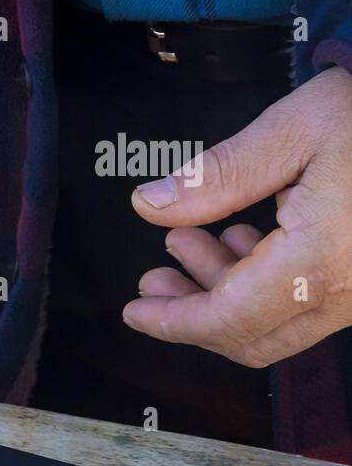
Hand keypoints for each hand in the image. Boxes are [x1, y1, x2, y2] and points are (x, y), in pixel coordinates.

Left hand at [125, 67, 351, 367]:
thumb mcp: (295, 130)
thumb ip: (218, 176)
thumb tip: (151, 203)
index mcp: (324, 260)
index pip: (230, 319)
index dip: (174, 322)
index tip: (136, 311)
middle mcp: (351, 289)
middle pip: (253, 335)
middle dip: (192, 313)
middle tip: (153, 279)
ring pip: (280, 321)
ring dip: (225, 291)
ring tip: (185, 243)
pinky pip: (312, 301)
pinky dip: (263, 282)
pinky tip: (241, 239)